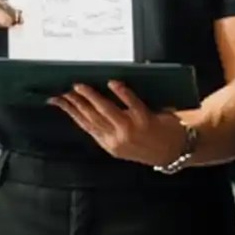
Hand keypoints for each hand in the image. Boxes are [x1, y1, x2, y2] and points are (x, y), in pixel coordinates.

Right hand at [49, 81, 188, 167]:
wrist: (177, 151)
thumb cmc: (150, 143)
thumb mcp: (124, 144)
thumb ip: (108, 130)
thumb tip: (90, 106)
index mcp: (109, 144)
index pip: (84, 125)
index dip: (69, 111)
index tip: (58, 100)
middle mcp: (117, 138)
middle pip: (91, 116)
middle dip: (75, 102)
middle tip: (64, 90)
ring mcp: (131, 130)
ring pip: (106, 110)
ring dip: (91, 96)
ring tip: (81, 86)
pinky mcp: (146, 120)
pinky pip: (131, 104)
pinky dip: (121, 93)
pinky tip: (112, 83)